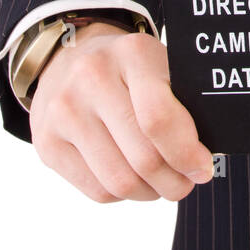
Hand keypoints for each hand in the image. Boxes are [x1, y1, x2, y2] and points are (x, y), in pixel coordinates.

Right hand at [29, 22, 213, 202]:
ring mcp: (64, 112)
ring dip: (150, 193)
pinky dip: (122, 194)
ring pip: (119, 181)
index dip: (186, 153)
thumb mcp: (158, 67)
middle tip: (186, 181)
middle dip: (175, 181)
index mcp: (132, 54)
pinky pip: (96, 190)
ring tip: (160, 183)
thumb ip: (182, 105)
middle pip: (143, 157)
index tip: (202, 168)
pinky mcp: (47, 143)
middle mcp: (92, 79)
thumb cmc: (127, 69)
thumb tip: (201, 161)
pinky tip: (131, 177)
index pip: (159, 118)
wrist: (68, 58)